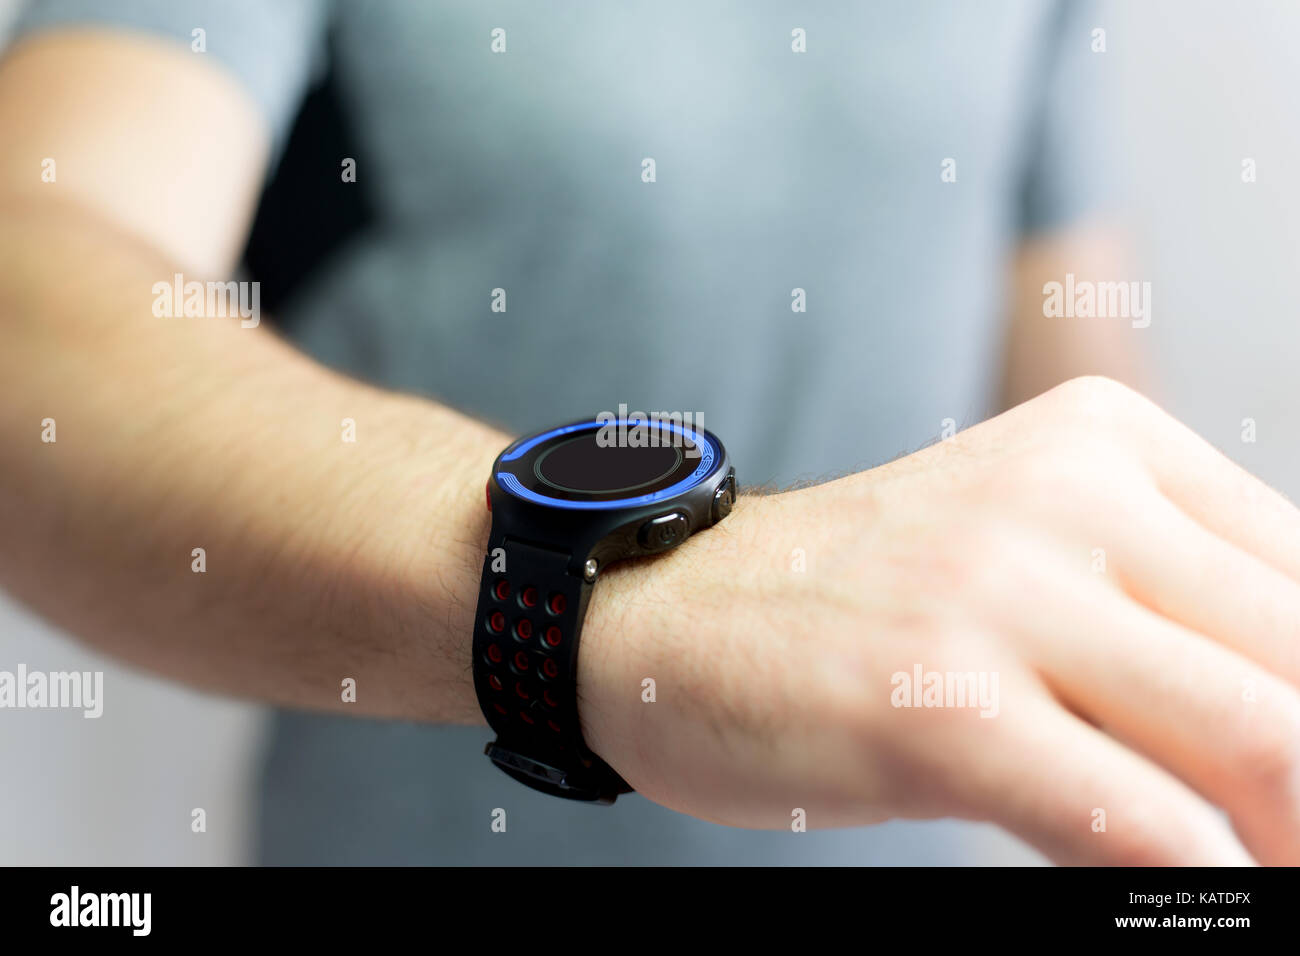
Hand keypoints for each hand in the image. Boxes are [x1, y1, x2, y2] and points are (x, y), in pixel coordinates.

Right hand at [581, 376, 1299, 864]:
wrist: (665, 607)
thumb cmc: (856, 599)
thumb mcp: (1021, 551)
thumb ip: (1155, 606)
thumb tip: (1284, 738)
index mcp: (1107, 441)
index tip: (1298, 794)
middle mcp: (1069, 492)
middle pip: (1298, 661)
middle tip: (1296, 845)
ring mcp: (997, 590)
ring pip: (1255, 738)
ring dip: (1285, 838)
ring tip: (1258, 874)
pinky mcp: (934, 699)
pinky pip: (1134, 819)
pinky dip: (1197, 882)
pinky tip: (1198, 899)